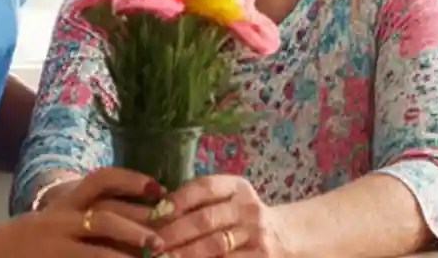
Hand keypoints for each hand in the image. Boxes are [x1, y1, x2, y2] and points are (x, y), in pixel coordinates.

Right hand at [0, 167, 166, 256]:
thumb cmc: (30, 238)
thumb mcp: (58, 218)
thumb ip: (90, 214)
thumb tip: (142, 218)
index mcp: (66, 202)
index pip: (101, 181)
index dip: (132, 181)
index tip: (159, 188)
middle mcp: (60, 219)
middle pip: (105, 213)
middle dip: (139, 221)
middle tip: (167, 226)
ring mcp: (55, 243)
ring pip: (96, 239)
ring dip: (128, 242)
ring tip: (156, 249)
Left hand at [153, 175, 288, 257]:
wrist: (286, 237)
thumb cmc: (243, 218)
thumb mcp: (229, 200)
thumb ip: (200, 202)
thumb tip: (156, 212)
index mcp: (237, 187)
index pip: (205, 187)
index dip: (179, 199)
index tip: (155, 213)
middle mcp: (248, 208)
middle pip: (206, 219)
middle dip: (174, 233)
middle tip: (151, 244)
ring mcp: (256, 235)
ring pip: (215, 245)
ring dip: (186, 254)